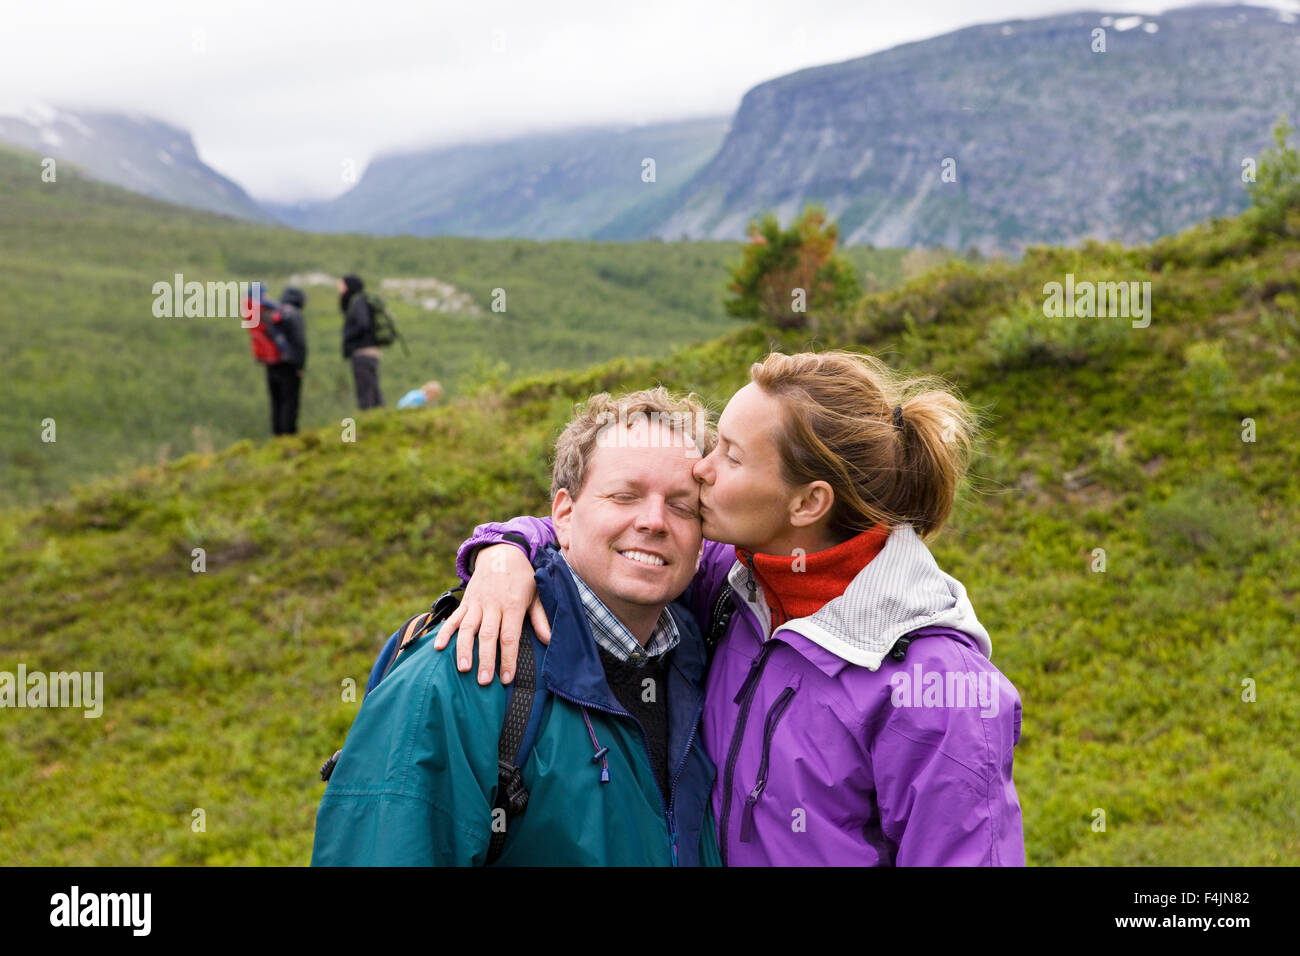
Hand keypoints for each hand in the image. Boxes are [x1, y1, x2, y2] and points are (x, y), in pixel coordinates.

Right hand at [436, 543, 550, 684]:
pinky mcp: (466, 601)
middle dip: (485, 659)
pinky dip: (445, 631)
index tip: (506, 678)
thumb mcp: (536, 594)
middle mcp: (493, 605)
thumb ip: (540, 618)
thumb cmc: (522, 577)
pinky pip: (453, 618)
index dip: (508, 658)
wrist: (502, 552)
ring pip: (468, 628)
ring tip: (462, 668)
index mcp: (512, 605)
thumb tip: (548, 639)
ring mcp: (477, 603)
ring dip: (463, 649)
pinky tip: (438, 646)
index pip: (509, 636)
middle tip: (484, 681)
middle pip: (488, 635)